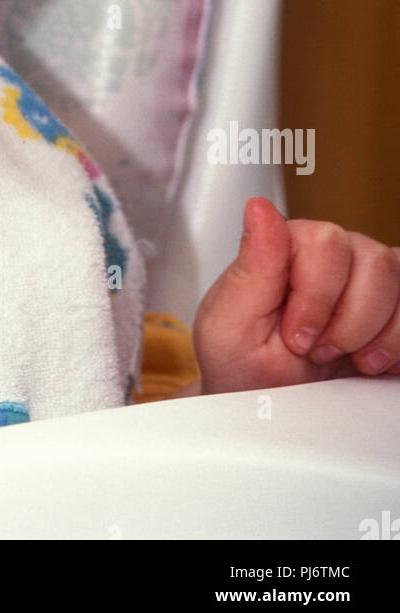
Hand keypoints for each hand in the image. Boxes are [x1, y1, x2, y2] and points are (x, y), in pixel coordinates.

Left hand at [193, 196, 399, 393]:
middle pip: (373, 261)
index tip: (296, 337)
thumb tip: (259, 207)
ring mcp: (366, 277)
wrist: (265, 405)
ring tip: (344, 356)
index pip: (327, 243)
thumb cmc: (242, 361)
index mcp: (288, 245)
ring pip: (398, 280)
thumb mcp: (230, 322)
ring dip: (374, 334)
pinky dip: (398, 344)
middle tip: (318, 350)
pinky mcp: (392, 306)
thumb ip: (251, 264)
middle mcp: (332, 253)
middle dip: (348, 321)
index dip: (317, 299)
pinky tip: (369, 360)